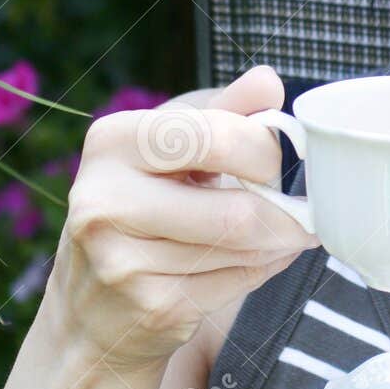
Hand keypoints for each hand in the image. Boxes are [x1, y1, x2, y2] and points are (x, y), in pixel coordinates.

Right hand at [43, 64, 321, 372]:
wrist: (92, 307)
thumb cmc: (144, 208)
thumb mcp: (171, 149)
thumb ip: (223, 111)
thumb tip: (269, 80)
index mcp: (111, 143)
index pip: (213, 137)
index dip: (264, 149)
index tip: (277, 158)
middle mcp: (104, 202)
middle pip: (235, 211)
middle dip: (283, 208)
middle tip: (297, 203)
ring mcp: (124, 263)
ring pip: (243, 250)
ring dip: (279, 240)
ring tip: (280, 229)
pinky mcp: (152, 308)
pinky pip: (239, 283)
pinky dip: (265, 267)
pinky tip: (257, 257)